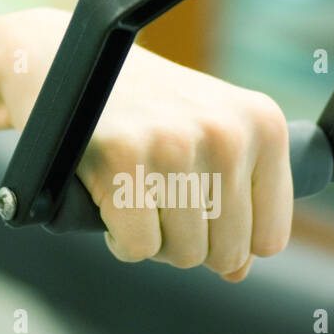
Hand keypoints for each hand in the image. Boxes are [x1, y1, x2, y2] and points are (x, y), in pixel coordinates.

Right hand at [0, 8, 292, 281]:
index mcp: (262, 125)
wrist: (65, 61)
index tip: (197, 209)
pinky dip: (119, 238)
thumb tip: (237, 271)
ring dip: (152, 238)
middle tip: (158, 200)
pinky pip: (137, 248)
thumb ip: (234, 197)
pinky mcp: (123, 160)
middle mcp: (227, 133)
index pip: (268, 238)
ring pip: (183, 254)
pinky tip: (110, 198)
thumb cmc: (143, 104)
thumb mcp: (206, 134)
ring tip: (134, 192)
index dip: (228, 238)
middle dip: (188, 241)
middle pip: (227, 253)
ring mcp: (175, 145)